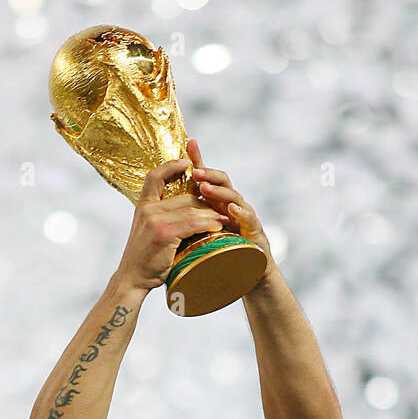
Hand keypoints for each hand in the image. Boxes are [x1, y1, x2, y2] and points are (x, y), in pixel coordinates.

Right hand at [115, 157, 228, 294]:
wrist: (132, 279)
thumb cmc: (144, 260)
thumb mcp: (148, 232)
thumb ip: (162, 218)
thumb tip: (187, 212)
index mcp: (143, 206)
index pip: (155, 176)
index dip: (171, 165)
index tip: (186, 162)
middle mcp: (148, 210)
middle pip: (184, 197)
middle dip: (205, 202)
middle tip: (221, 207)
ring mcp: (155, 220)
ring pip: (192, 209)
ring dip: (212, 214)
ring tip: (225, 219)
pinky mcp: (164, 233)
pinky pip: (193, 223)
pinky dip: (208, 224)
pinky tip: (218, 226)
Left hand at [187, 139, 276, 279]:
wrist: (247, 274)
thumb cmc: (222, 251)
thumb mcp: (200, 233)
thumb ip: (186, 219)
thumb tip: (163, 210)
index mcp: (217, 203)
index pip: (208, 177)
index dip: (200, 160)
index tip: (189, 144)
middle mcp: (232, 204)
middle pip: (222, 181)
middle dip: (209, 174)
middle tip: (194, 170)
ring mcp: (244, 216)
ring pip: (234, 197)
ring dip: (219, 191)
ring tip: (204, 187)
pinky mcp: (254, 231)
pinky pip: (248, 219)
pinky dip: (240, 213)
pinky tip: (230, 210)